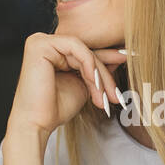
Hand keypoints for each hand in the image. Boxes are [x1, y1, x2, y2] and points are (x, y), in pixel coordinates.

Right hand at [7, 32, 125, 138]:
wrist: (37, 124)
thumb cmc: (56, 109)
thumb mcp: (85, 85)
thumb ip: (97, 70)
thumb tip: (119, 56)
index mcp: (53, 52)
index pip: (85, 52)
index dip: (108, 60)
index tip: (127, 62)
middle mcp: (44, 43)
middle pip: (86, 52)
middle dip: (104, 75)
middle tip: (115, 96)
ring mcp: (40, 41)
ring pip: (84, 50)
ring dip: (98, 74)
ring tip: (103, 96)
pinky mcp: (40, 44)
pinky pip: (75, 47)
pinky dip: (89, 65)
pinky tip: (93, 82)